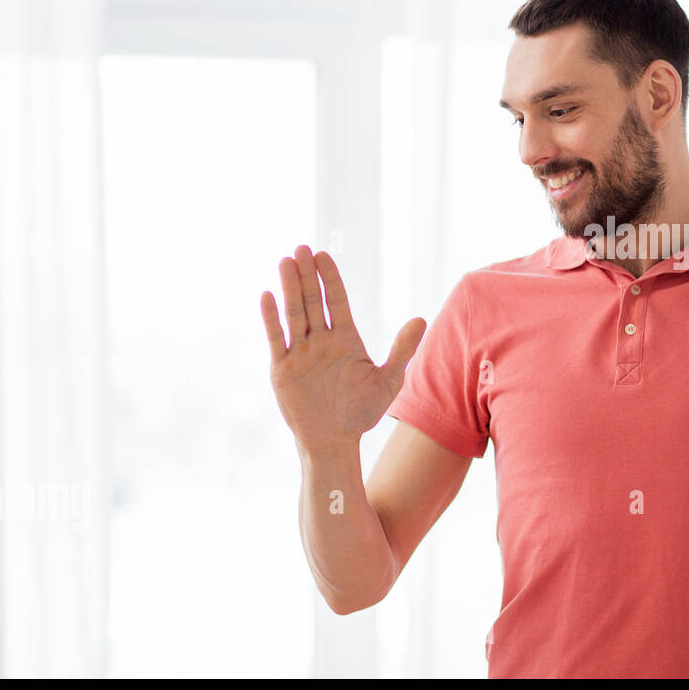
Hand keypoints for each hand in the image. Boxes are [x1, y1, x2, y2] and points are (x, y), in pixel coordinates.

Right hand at [260, 245, 425, 456]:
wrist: (336, 441)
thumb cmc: (362, 412)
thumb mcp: (388, 379)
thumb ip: (402, 349)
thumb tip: (420, 318)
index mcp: (345, 339)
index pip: (336, 301)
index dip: (330, 279)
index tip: (324, 255)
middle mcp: (321, 341)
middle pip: (313, 301)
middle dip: (307, 275)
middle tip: (302, 248)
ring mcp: (300, 353)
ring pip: (294, 314)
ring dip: (289, 288)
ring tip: (285, 261)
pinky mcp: (282, 369)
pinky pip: (276, 339)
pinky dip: (272, 318)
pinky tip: (268, 296)